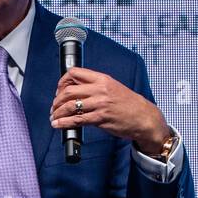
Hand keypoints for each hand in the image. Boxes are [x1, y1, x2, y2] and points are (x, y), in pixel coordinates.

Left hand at [50, 67, 169, 153]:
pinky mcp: (100, 118)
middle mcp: (100, 89)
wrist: (144, 118)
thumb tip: (76, 92)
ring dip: (58, 112)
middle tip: (55, 107)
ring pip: (70, 106)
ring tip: (54, 117)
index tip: (59, 91)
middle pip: (69, 90)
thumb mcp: (113, 88)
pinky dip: (64, 123)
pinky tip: (58, 125)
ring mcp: (100, 104)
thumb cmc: (129, 105)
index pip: (75, 73)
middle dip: (57, 100)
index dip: (62, 82)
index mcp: (102, 79)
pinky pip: (76, 120)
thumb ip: (95, 87)